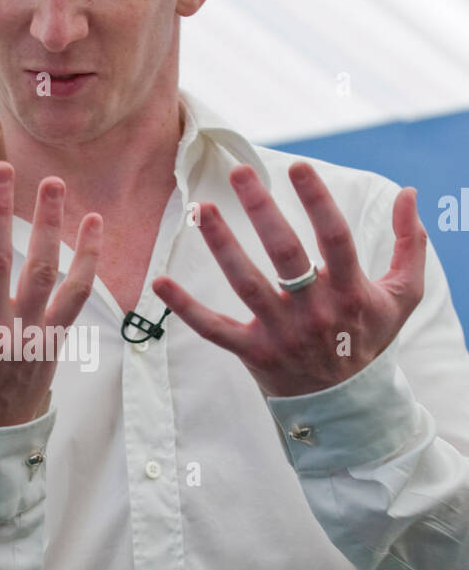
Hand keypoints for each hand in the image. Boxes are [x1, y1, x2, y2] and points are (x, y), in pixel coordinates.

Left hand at [152, 162, 426, 396]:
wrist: (345, 403)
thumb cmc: (368, 339)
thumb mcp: (402, 297)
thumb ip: (411, 245)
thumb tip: (409, 194)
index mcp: (350, 291)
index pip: (334, 238)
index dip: (318, 201)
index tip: (298, 166)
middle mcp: (314, 312)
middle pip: (285, 254)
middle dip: (262, 210)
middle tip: (240, 172)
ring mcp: (281, 333)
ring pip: (246, 283)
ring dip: (222, 244)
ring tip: (203, 209)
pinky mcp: (252, 352)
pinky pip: (213, 329)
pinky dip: (185, 308)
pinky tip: (159, 283)